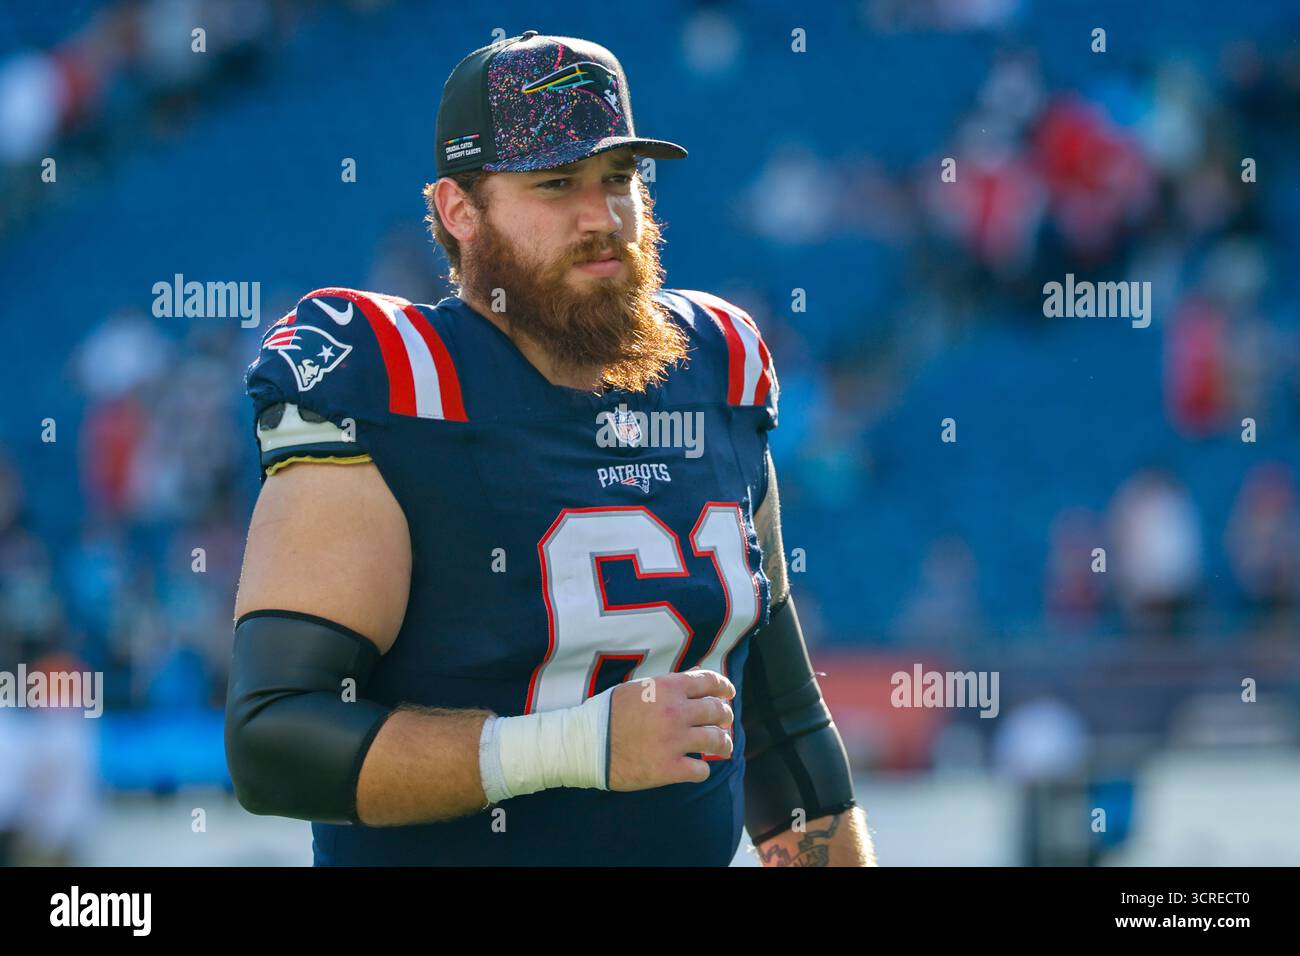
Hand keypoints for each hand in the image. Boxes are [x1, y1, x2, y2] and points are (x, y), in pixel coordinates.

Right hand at [607, 669, 735, 790]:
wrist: (587, 743)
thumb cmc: (609, 713)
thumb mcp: (639, 688)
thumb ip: (669, 683)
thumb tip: (695, 675)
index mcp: (668, 688)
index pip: (709, 682)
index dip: (724, 687)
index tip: (728, 693)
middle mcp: (675, 712)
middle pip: (717, 711)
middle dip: (725, 715)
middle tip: (724, 721)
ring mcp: (674, 741)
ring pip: (717, 740)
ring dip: (724, 742)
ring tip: (723, 745)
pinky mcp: (669, 768)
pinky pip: (701, 769)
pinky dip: (703, 769)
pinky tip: (697, 768)